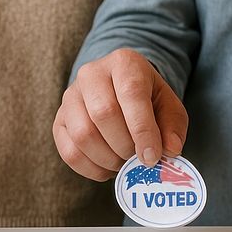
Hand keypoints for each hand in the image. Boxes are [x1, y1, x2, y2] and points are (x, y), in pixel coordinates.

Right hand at [53, 48, 187, 181]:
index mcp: (123, 63)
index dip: (142, 129)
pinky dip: (91, 168)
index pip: (130, 93)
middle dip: (124, 146)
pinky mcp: (59, 120)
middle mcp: (90, 74)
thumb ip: (173, 127)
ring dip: (108, 159)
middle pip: (103, 114)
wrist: (118, 92)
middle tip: (138, 159)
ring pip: (83, 135)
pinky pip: (69, 151)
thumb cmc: (147, 99)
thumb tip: (170, 150)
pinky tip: (107, 168)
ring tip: (124, 163)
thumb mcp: (168, 106)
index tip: (152, 156)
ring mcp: (70, 97)